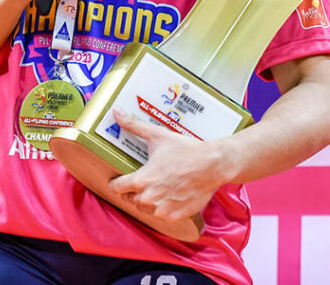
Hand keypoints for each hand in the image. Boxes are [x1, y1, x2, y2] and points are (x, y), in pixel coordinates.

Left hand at [106, 109, 231, 221]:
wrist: (213, 164)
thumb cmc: (186, 150)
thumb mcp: (158, 135)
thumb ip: (134, 126)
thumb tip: (117, 113)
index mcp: (142, 180)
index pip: (116, 188)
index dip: (117, 182)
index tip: (121, 178)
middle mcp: (150, 198)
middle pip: (130, 199)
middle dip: (133, 190)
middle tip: (144, 179)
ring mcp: (163, 210)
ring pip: (145, 208)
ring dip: (147, 200)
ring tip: (157, 186)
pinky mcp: (175, 216)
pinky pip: (161, 215)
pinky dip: (163, 207)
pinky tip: (169, 194)